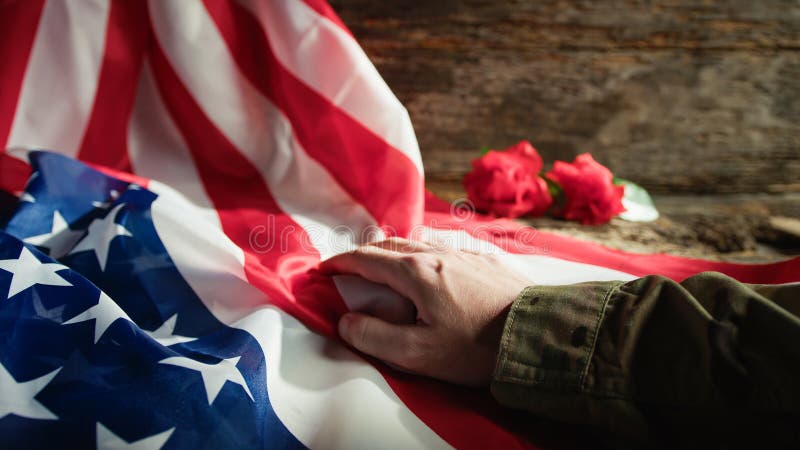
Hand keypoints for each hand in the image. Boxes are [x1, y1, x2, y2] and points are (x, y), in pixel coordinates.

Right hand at [320, 238, 531, 386]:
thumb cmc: (476, 349)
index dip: (340, 262)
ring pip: (420, 242)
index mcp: (416, 273)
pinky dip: (425, 253)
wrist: (536, 336)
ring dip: (395, 250)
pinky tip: (433, 267)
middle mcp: (439, 254)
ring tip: (388, 266)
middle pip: (391, 244)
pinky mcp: (488, 261)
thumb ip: (373, 336)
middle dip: (364, 253)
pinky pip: (446, 248)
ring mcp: (466, 254)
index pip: (367, 259)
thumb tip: (345, 321)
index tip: (323, 269)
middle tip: (350, 268)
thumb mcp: (417, 353)